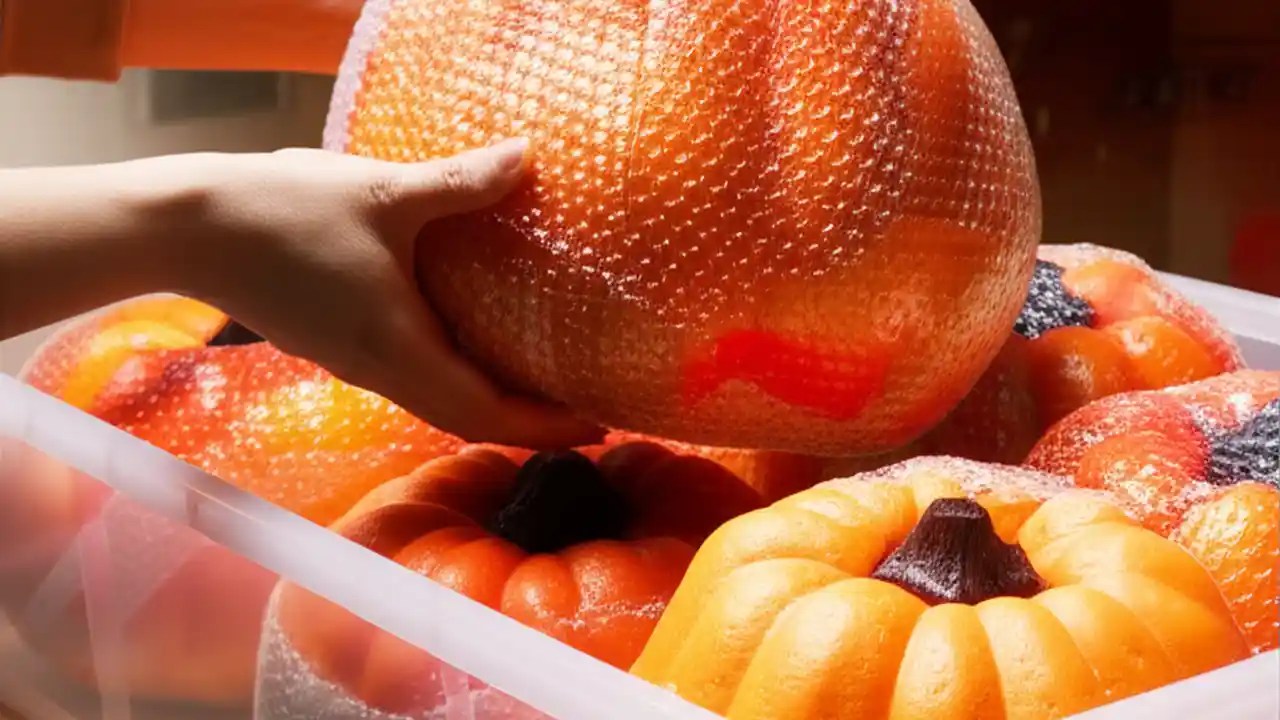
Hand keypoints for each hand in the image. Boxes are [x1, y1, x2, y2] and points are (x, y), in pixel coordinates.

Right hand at [172, 140, 603, 448]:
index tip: (600, 428)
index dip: (547, 428)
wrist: (187, 228)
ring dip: (492, 408)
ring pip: (437, 405)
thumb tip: (527, 157)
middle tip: (585, 415)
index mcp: (400, 350)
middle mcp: (381, 372)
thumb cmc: (283, 213)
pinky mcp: (338, 346)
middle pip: (467, 421)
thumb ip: (459, 183)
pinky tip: (470, 346)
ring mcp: (355, 364)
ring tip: (541, 387)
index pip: (488, 414)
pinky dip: (455, 381)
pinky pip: (412, 381)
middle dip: (530, 427)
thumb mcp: (382, 193)